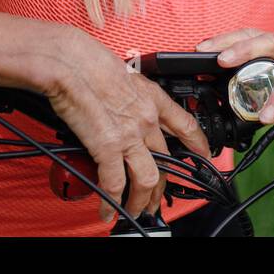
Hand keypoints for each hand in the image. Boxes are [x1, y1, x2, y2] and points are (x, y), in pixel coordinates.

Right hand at [44, 30, 211, 222]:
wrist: (69, 62)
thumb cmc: (87, 61)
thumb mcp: (122, 74)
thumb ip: (129, 95)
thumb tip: (122, 108)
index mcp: (152, 98)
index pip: (186, 125)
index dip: (198, 144)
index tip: (203, 155)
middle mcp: (146, 118)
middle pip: (166, 161)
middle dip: (161, 187)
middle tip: (156, 200)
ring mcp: (130, 135)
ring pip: (147, 179)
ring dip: (141, 201)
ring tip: (136, 211)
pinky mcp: (108, 147)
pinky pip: (114, 184)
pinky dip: (111, 203)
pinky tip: (107, 211)